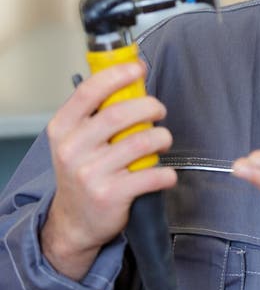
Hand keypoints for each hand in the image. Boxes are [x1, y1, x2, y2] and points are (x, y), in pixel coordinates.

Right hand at [42, 62, 176, 279]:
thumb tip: (132, 74)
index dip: (117, 75)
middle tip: (159, 110)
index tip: (138, 68)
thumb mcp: (77, 139)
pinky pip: (152, 175)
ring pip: (141, 142)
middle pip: (119, 114)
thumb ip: (97, 111)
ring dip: (162, 137)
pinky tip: (165, 173)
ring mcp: (90, 174)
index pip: (88, 92)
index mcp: (62, 129)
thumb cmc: (84, 170)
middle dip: (150, 106)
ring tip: (162, 140)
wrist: (75, 221)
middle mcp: (72, 150)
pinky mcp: (110, 196)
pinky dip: (167, 173)